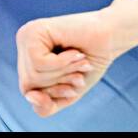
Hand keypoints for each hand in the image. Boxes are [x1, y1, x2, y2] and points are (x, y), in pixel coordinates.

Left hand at [16, 4, 132, 117]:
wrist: (113, 35)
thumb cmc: (92, 60)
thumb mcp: (67, 93)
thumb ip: (45, 107)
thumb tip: (30, 96)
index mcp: (28, 57)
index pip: (28, 90)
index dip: (54, 92)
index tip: (76, 83)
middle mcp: (24, 43)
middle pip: (29, 83)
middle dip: (59, 81)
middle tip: (82, 68)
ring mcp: (26, 35)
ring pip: (33, 74)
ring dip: (64, 71)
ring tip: (80, 58)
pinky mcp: (34, 30)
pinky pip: (39, 63)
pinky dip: (61, 63)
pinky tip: (75, 52)